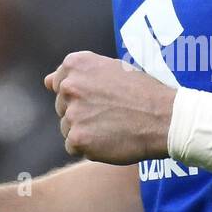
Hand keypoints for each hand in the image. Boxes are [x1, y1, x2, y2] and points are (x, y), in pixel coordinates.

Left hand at [44, 50, 174, 163]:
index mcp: (76, 64)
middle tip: (111, 114)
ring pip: (67, 127)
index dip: (82, 94)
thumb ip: (77, 75)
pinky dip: (89, 147)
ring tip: (113, 127)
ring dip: (85, 130)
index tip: (99, 99)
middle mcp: (69, 86)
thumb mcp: (112, 70)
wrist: (165, 118)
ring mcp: (72, 113)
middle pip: (62, 106)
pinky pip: (73, 146)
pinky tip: (110, 139)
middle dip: (81, 112)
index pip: (59, 83)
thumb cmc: (144, 93)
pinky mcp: (77, 139)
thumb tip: (46, 82)